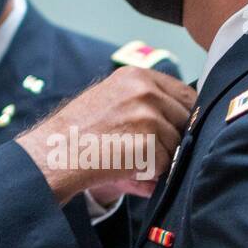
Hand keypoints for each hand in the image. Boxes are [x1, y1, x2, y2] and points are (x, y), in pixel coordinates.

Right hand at [17, 67, 195, 202]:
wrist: (57, 153)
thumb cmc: (79, 131)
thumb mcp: (112, 99)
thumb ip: (146, 102)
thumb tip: (191, 120)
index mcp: (137, 76)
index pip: (184, 93)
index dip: (181, 115)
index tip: (173, 128)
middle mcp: (145, 91)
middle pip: (185, 118)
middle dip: (172, 136)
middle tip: (141, 146)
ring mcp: (148, 116)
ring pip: (176, 143)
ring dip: (159, 156)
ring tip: (126, 154)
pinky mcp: (148, 142)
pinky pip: (165, 164)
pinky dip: (150, 171)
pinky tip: (125, 165)